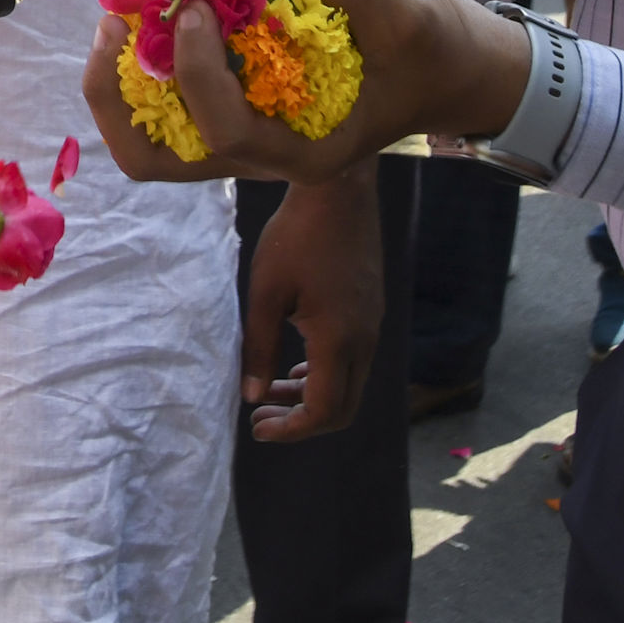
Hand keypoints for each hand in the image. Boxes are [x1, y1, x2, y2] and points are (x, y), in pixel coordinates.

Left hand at [77, 0, 521, 187]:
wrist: (460, 72)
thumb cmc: (436, 46)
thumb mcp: (399, 3)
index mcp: (304, 152)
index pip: (223, 131)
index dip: (197, 70)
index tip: (198, 5)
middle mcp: (263, 159)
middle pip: (154, 161)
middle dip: (117, 93)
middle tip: (118, 21)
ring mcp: (247, 141)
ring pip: (152, 145)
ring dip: (119, 89)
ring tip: (119, 20)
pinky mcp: (243, 114)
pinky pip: (170, 112)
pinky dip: (149, 70)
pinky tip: (155, 13)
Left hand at [243, 167, 382, 441]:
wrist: (339, 192)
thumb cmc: (296, 237)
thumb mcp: (266, 293)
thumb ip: (258, 348)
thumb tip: (250, 395)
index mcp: (338, 340)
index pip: (323, 411)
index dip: (290, 431)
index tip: (256, 428)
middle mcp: (364, 340)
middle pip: (342, 409)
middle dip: (301, 422)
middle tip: (262, 416)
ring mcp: (373, 327)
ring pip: (349, 385)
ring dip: (312, 397)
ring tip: (271, 389)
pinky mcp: (372, 312)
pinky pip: (354, 361)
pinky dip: (326, 374)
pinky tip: (296, 364)